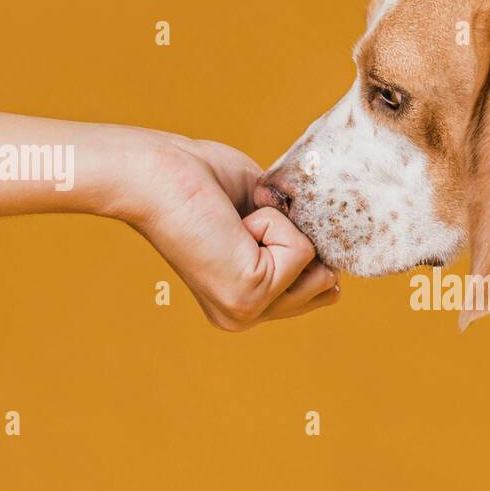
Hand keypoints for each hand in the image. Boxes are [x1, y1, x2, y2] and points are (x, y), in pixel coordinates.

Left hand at [116, 132, 339, 330]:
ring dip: (283, 230)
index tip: (266, 227)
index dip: (307, 252)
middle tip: (245, 225)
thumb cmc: (197, 179)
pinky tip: (233, 224)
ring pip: (319, 270)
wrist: (153, 173)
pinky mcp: (251, 294)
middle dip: (299, 241)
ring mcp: (247, 312)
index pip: (315, 294)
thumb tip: (335, 245)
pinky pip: (300, 248)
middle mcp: (243, 317)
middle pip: (325, 287)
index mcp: (242, 304)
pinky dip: (273, 222)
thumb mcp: (259, 215)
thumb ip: (292, 238)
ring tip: (237, 225)